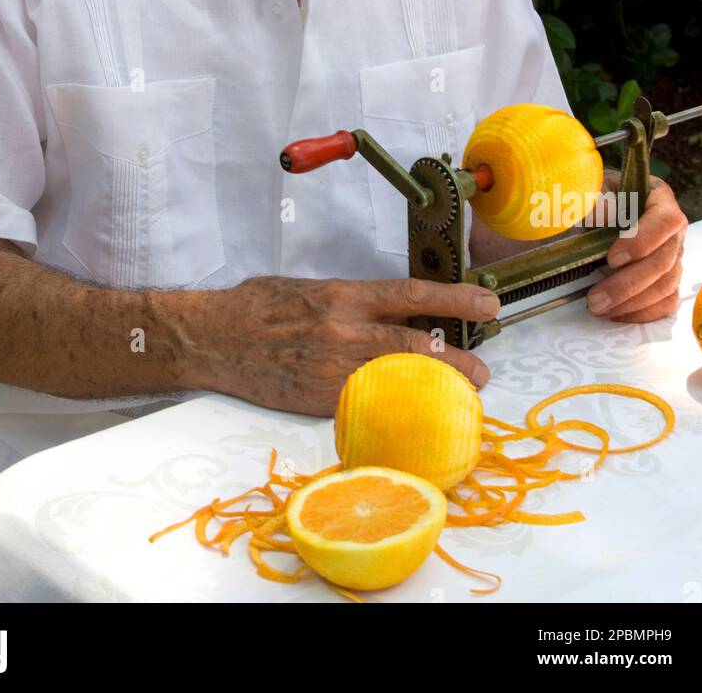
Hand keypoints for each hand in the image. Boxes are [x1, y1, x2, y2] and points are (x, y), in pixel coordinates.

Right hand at [180, 275, 499, 415]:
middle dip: (458, 359)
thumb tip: (394, 310)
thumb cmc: (258, 306)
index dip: (455, 298)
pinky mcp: (320, 400)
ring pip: (399, 380)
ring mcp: (332, 369)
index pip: (412, 295)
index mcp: (343, 295)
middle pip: (416, 345)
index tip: (487, 302)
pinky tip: (412, 415)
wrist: (214, 337)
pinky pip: (368, 407)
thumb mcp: (310, 287)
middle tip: (483, 370)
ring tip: (460, 395)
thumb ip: (352, 300)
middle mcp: (343, 331)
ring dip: (435, 388)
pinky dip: (395, 410)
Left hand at [587, 175, 686, 322]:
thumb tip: (603, 211)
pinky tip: (615, 313)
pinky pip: (665, 303)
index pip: (665, 220)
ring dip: (631, 302)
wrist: (589, 215)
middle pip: (663, 261)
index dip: (642, 242)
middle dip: (627, 284)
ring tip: (598, 307)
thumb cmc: (593, 198)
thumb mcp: (589, 191)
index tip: (612, 258)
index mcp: (659, 199)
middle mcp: (673, 230)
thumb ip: (593, 199)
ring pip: (665, 286)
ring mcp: (673, 258)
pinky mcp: (667, 281)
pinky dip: (641, 313)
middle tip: (595, 298)